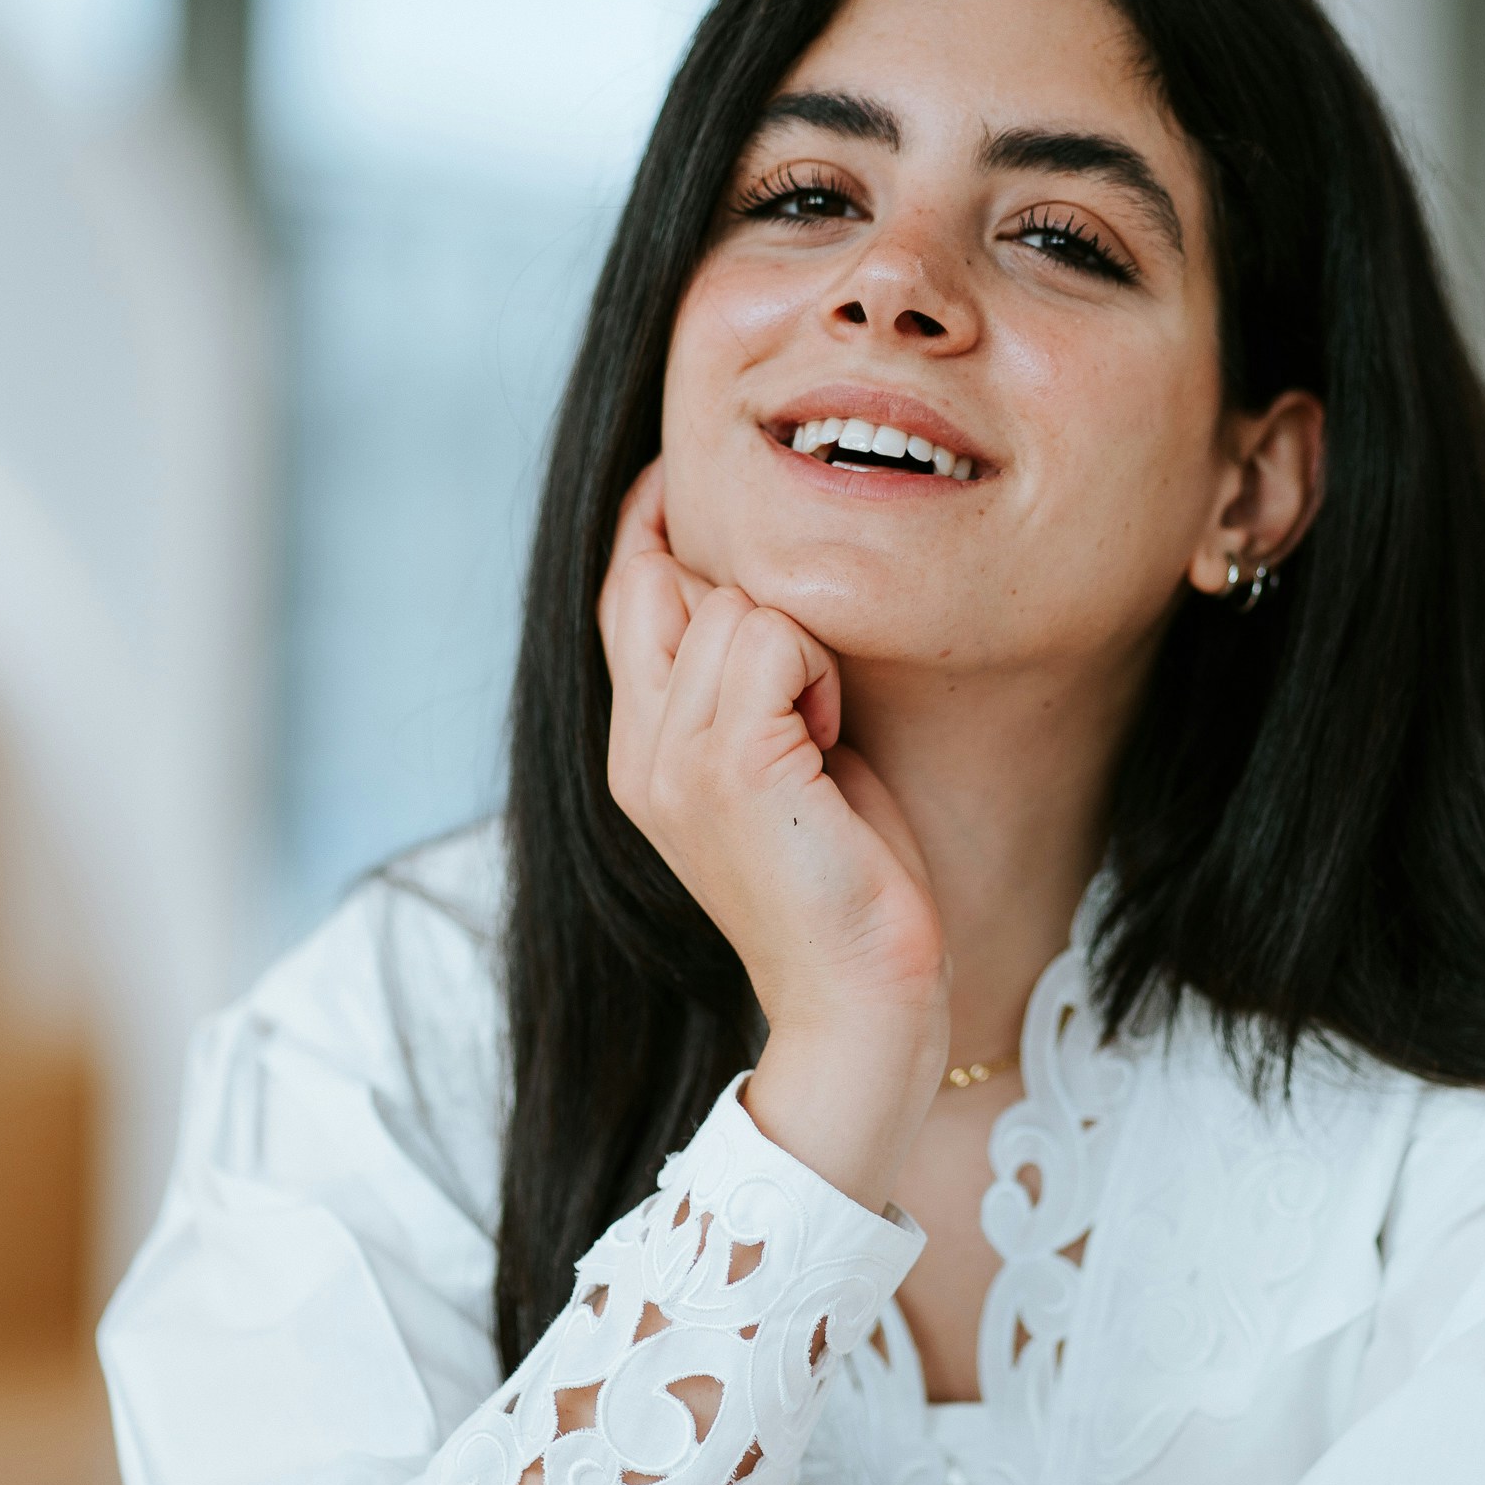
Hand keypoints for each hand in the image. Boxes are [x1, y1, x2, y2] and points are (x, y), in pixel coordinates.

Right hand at [600, 461, 948, 1207]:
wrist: (861, 1002)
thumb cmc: (848, 879)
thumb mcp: (783, 758)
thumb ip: (745, 680)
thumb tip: (753, 582)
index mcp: (638, 748)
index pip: (624, 587)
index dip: (655, 522)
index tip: (688, 483)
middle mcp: (636, 748)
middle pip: (662, 574)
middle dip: (748, 591)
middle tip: (811, 686)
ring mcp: (673, 758)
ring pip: (736, 601)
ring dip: (806, 648)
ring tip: (826, 734)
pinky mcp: (730, 765)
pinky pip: (777, 637)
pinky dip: (823, 677)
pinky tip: (835, 746)